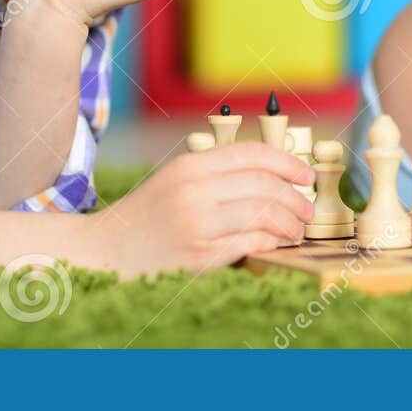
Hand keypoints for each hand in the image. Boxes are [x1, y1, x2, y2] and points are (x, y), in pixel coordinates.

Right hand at [79, 142, 315, 277]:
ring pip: (262, 214)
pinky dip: (271, 242)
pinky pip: (250, 242)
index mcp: (190, 166)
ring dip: (289, 222)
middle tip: (307, 208)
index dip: (287, 162)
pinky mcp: (199, 256)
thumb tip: (274, 175)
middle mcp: (194, 190)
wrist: (104, 252)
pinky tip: (276, 244)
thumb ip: (217, 173)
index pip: (252, 153)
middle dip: (295, 197)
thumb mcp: (177, 179)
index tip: (305, 175)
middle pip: (264, 184)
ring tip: (296, 229)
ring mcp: (196, 224)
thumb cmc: (147, 217)